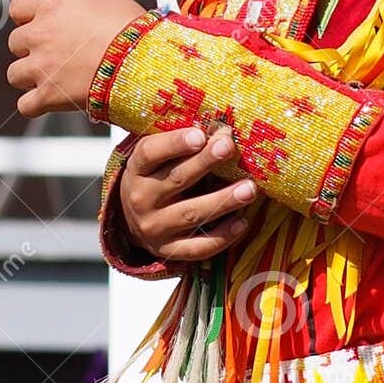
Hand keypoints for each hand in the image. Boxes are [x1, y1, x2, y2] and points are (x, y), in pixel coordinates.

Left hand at [6, 0, 146, 116]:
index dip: (28, 18)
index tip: (37, 24)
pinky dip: (34, 105)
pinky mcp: (48, 95)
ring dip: (29, 76)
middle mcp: (40, 34)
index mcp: (52, 6)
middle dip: (31, 48)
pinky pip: (25, 105)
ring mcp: (41, 66)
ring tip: (51, 78)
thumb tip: (77, 0)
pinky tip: (48, 102)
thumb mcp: (111, 0)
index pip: (18, 8)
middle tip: (52, 54)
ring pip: (14, 74)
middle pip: (15, 42)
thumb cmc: (132, 30)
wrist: (143, 63)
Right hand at [119, 126, 257, 263]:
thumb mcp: (162, 158)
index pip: (150, 153)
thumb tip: (225, 132)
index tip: (200, 135)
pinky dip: (222, 237)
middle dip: (204, 163)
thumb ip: (189, 144)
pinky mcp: (169, 250)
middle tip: (229, 148)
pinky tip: (242, 222)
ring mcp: (154, 228)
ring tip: (249, 188)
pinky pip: (198, 247)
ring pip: (191, 214)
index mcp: (137, 169)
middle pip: (176, 179)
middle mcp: (141, 199)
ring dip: (223, 201)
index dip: (174, 144)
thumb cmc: (158, 177)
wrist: (133, 221)